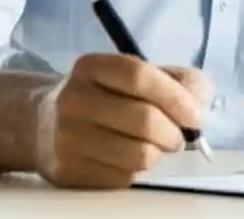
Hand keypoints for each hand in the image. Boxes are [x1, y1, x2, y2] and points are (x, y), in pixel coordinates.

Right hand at [33, 54, 208, 188]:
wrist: (45, 125)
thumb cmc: (106, 95)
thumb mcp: (135, 74)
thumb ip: (176, 80)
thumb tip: (199, 102)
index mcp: (91, 67)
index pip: (139, 76)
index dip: (175, 97)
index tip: (194, 115)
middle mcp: (74, 100)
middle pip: (143, 119)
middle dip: (174, 133)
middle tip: (178, 137)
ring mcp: (68, 137)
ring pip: (138, 154)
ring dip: (159, 154)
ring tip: (157, 147)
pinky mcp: (69, 170)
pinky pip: (123, 176)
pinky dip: (138, 169)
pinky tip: (130, 157)